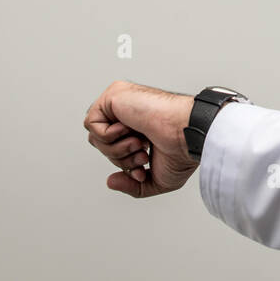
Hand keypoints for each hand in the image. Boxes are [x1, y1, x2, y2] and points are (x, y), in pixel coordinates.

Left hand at [83, 80, 197, 197]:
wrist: (188, 133)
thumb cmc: (182, 151)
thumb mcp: (157, 179)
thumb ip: (133, 185)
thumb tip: (110, 182)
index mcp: (140, 127)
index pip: (115, 150)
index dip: (125, 165)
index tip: (143, 170)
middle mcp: (129, 113)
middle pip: (102, 145)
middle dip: (120, 159)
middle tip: (143, 157)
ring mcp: (121, 102)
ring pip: (96, 136)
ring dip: (116, 149)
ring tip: (139, 144)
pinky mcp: (113, 95)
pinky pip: (91, 123)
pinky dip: (108, 136)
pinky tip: (130, 131)